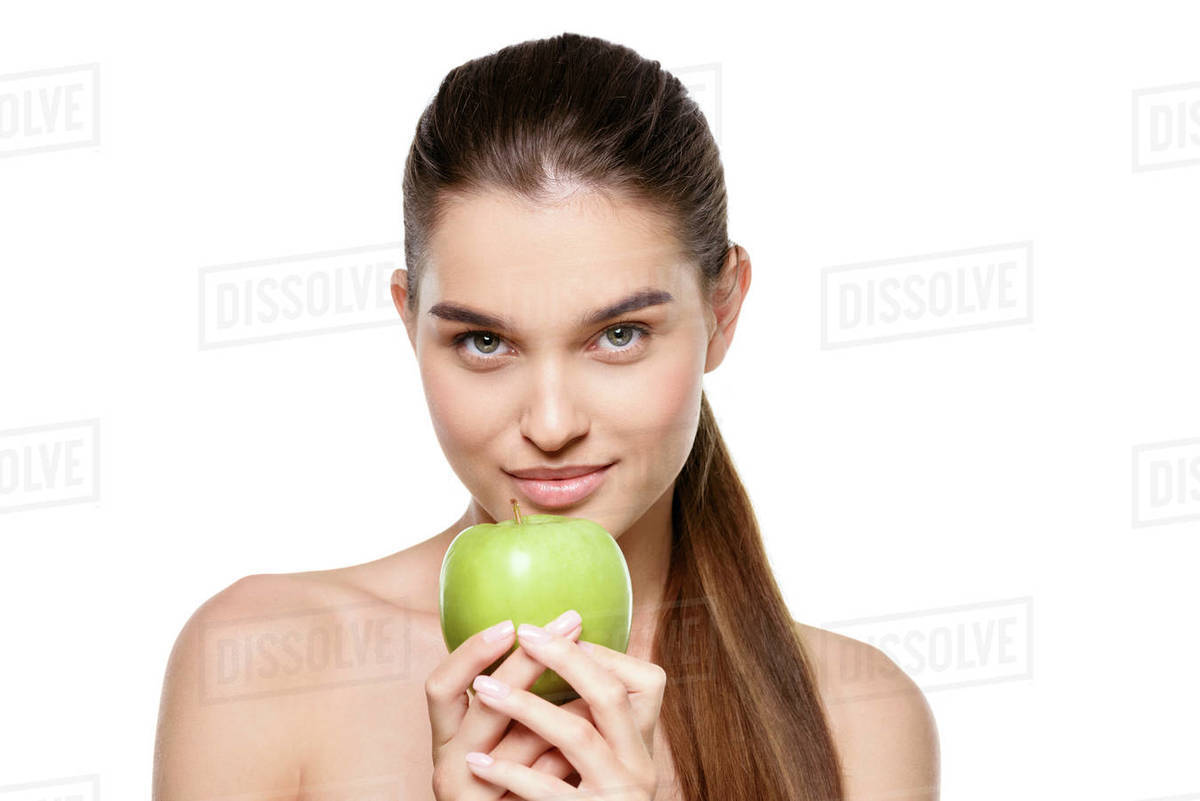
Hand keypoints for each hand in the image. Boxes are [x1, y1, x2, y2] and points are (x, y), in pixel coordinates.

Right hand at [426, 609, 593, 799]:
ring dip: (558, 707)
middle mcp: (448, 769)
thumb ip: (513, 707)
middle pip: (485, 707)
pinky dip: (566, 751)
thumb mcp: (498, 745)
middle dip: (528, 664)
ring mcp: (471, 797)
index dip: (470, 654)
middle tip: (570, 623)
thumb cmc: (509, 789)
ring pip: (517, 745)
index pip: (440, 688)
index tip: (509, 624)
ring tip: (593, 672)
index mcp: (446, 741)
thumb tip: (556, 642)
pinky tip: (593, 726)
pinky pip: (541, 781)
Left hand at [464, 617, 667, 800]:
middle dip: (564, 660)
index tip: (554, 632)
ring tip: (484, 688)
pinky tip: (478, 761)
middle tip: (524, 632)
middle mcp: (640, 769)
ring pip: (577, 737)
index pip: (644, 682)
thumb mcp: (604, 765)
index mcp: (644, 747)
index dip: (597, 653)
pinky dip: (509, 774)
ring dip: (527, 707)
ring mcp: (617, 797)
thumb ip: (592, 723)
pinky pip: (549, 792)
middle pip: (608, 696)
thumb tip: (560, 654)